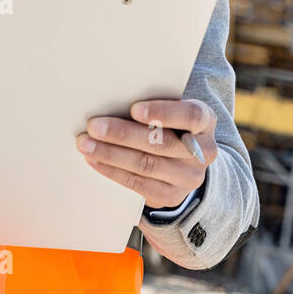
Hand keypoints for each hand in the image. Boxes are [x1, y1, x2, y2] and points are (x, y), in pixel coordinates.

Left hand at [76, 99, 218, 208]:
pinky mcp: (171, 196)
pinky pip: (138, 184)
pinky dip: (112, 171)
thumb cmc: (171, 124)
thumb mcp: (173, 110)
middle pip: (161, 144)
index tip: (133, 109)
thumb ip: (155, 105)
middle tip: (93, 126)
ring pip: (146, 165)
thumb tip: (113, 97)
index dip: (163, 112)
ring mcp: (189, 178)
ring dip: (111, 154)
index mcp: (206, 122)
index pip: (190, 116)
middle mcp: (203, 152)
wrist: (187, 163)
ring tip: (86, 144)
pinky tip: (94, 160)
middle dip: (122, 134)